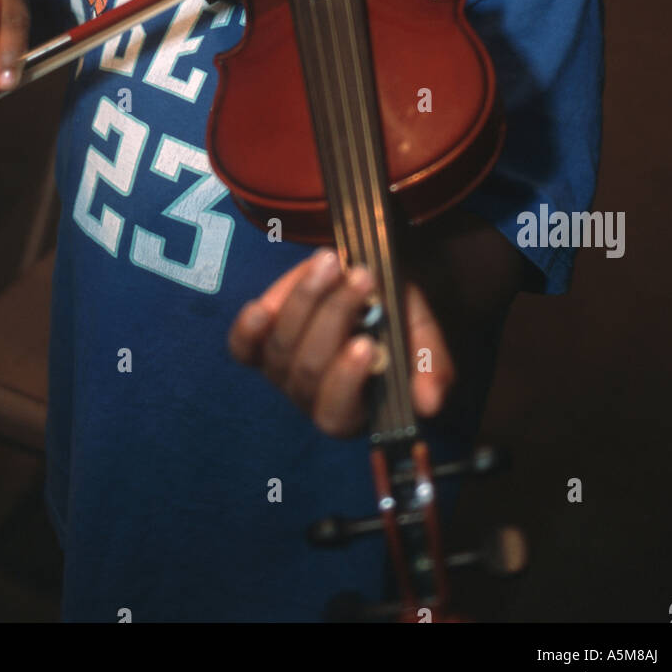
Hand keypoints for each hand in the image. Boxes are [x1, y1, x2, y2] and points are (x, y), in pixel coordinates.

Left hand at [228, 247, 454, 437]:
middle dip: (335, 318)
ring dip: (306, 300)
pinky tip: (261, 308)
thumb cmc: (396, 317)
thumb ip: (428, 365)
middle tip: (362, 275)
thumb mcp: (420, 335)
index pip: (337, 410)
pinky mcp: (257, 344)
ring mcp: (279, 371)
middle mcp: (309, 398)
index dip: (346, 379)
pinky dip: (248, 330)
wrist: (367, 280)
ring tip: (332, 261)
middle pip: (308, 369)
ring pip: (281, 346)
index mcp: (354, 409)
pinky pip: (242, 346)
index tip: (367, 342)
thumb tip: (429, 403)